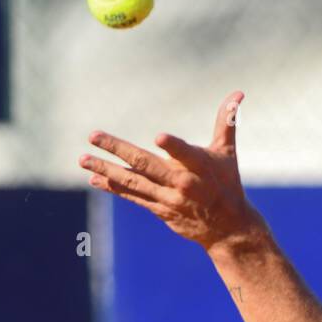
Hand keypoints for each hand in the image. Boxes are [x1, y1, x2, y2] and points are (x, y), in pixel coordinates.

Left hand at [78, 90, 265, 251]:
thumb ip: (227, 122)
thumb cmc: (227, 183)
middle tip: (94, 135)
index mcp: (200, 166)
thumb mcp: (227, 153)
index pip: (187, 154)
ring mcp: (168, 198)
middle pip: (146, 164)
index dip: (175, 147)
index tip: (159, 137)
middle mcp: (182, 183)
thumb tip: (238, 92)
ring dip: (105, 170)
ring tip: (83, 159)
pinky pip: (132, 196)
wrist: (227, 228)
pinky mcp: (159, 209)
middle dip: (118, 149)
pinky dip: (112, 187)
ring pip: (132, 182)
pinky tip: (94, 178)